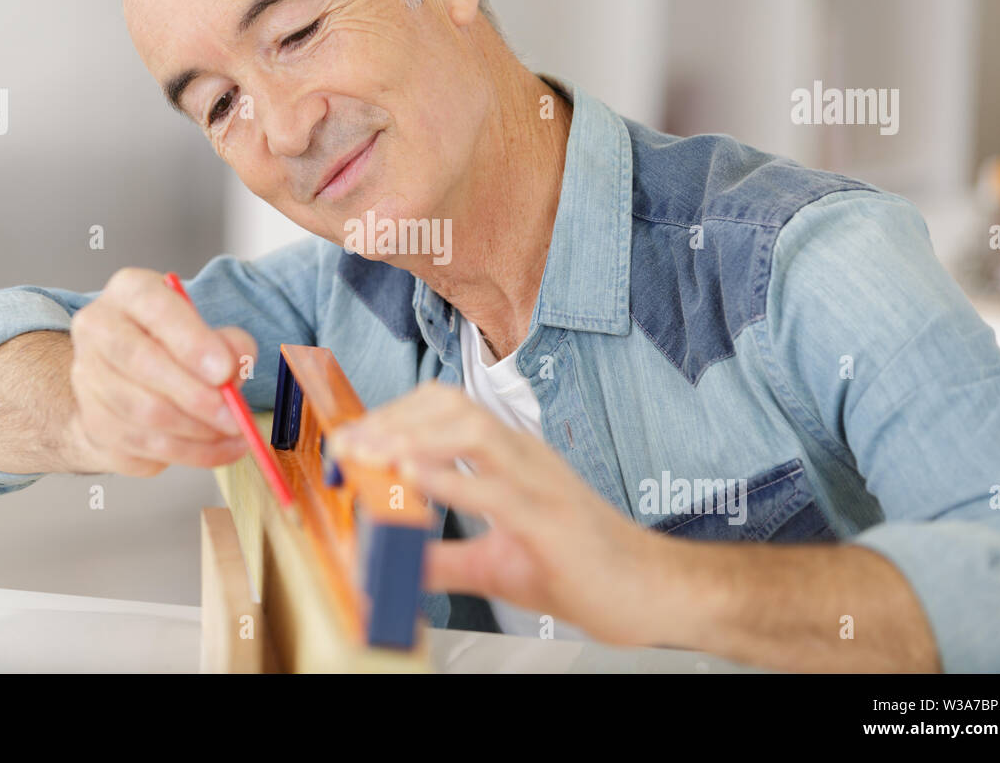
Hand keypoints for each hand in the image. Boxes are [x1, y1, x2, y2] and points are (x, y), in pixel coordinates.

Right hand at [64, 267, 256, 475]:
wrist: (130, 382)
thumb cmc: (176, 348)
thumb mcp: (211, 332)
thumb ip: (230, 344)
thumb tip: (234, 369)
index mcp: (129, 292)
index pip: (154, 308)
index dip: (191, 341)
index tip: (225, 371)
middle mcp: (98, 329)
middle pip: (142, 364)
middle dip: (196, 396)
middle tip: (235, 416)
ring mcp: (88, 379)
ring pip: (143, 414)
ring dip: (197, 432)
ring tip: (233, 433)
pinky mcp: (92, 424)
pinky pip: (143, 448)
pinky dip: (190, 454)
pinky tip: (218, 449)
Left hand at [329, 381, 678, 645]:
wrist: (648, 591)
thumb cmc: (580, 568)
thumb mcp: (495, 563)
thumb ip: (442, 560)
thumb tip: (389, 562)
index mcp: (511, 457)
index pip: (445, 410)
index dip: (395, 416)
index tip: (353, 438)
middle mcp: (524, 457)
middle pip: (453, 407)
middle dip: (395, 420)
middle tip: (350, 445)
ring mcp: (541, 483)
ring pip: (475, 431)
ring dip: (416, 438)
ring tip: (374, 455)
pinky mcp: (553, 520)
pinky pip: (498, 489)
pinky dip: (451, 480)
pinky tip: (415, 482)